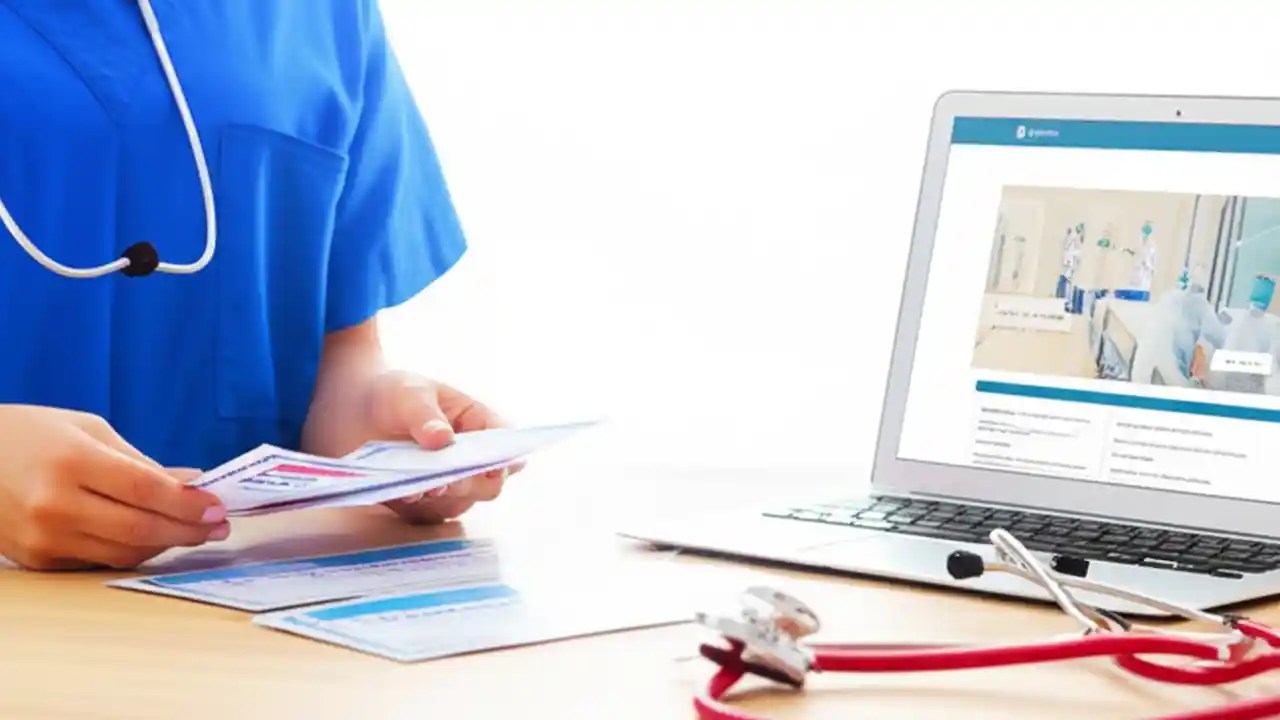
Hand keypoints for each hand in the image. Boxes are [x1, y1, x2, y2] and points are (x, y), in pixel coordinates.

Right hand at [0, 405, 227, 570]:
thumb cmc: (31, 435)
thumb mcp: (88, 430)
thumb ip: (141, 462)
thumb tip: (193, 483)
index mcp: (71, 462)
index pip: (145, 490)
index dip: (187, 503)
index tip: (218, 507)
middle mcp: (55, 504)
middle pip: (139, 529)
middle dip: (187, 531)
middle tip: (219, 526)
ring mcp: (43, 537)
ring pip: (123, 553)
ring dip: (166, 544)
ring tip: (193, 531)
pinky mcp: (37, 560)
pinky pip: (99, 562)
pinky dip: (132, 552)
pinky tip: (154, 539)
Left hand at [367, 371, 520, 523]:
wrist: (357, 414)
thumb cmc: (395, 396)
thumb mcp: (410, 394)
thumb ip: (425, 415)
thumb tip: (442, 438)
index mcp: (479, 424)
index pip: (504, 440)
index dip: (504, 455)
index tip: (493, 465)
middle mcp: (471, 459)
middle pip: (489, 483)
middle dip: (470, 483)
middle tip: (448, 478)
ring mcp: (450, 485)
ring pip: (462, 503)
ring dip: (443, 497)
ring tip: (420, 486)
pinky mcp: (425, 504)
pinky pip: (430, 515)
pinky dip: (419, 507)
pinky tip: (404, 493)